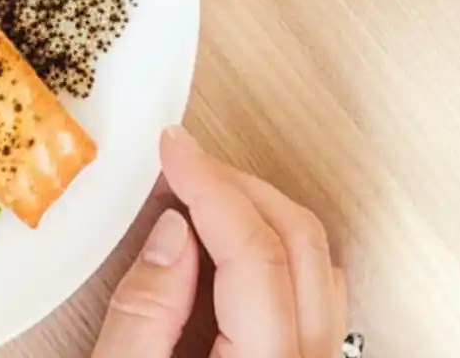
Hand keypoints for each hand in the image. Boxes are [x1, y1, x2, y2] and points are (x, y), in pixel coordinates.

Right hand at [92, 126, 347, 357]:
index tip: (174, 148)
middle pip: (298, 241)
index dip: (211, 186)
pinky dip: (273, 247)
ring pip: (315, 258)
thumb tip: (170, 231)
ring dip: (257, 212)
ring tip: (197, 195)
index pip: (254, 252)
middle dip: (236, 186)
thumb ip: (145, 311)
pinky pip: (312, 287)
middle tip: (182, 162)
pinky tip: (222, 240)